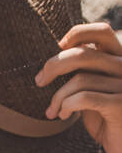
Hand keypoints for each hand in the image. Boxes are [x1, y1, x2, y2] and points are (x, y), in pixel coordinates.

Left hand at [36, 22, 121, 152]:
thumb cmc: (106, 121)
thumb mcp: (95, 92)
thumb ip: (86, 72)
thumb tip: (58, 55)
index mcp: (119, 60)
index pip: (102, 31)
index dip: (78, 33)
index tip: (58, 47)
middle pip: (83, 53)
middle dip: (54, 65)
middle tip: (39, 81)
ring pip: (80, 79)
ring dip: (58, 97)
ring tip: (52, 112)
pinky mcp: (119, 105)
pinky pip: (84, 98)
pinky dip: (67, 106)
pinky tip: (63, 116)